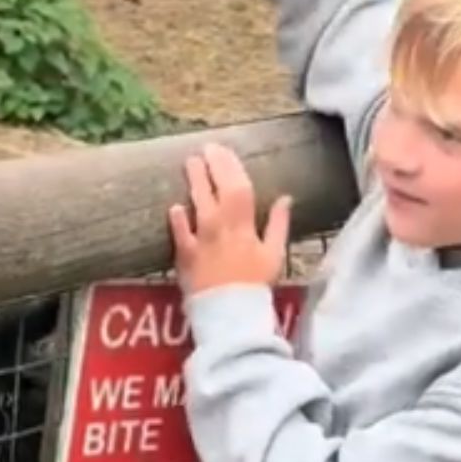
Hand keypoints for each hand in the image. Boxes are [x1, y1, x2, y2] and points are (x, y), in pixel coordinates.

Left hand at [168, 143, 291, 294]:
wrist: (232, 313)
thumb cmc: (255, 284)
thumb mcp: (274, 254)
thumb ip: (278, 224)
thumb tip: (286, 198)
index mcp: (246, 226)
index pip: (240, 187)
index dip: (232, 166)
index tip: (224, 150)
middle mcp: (224, 228)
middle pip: (218, 189)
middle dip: (212, 166)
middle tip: (206, 149)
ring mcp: (203, 240)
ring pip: (198, 203)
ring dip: (194, 181)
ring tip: (189, 163)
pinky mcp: (185, 255)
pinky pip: (179, 233)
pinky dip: (177, 218)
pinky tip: (174, 205)